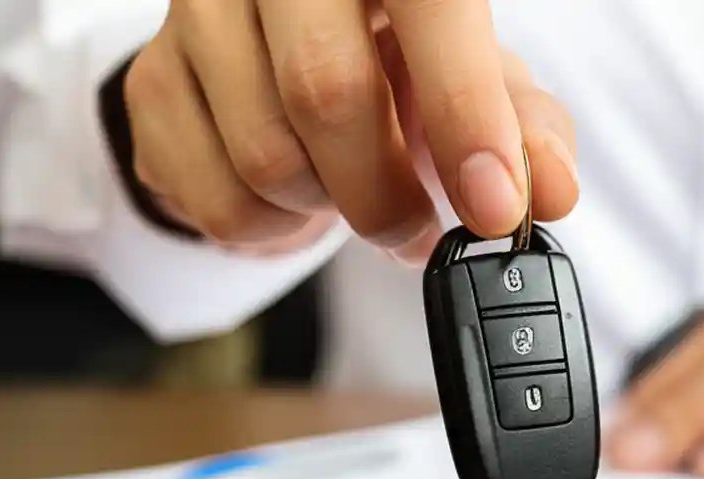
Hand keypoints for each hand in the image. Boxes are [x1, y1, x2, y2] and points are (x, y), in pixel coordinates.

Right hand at [123, 0, 577, 260]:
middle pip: (325, 93)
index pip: (427, 6)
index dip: (464, 110)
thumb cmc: (396, 56)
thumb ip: (525, 127)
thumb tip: (549, 191)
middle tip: (420, 231)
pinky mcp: (154, 82)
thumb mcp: (475, 75)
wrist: (279, 43)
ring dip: (329, 208)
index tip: (495, 207)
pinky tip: (297, 199)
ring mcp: (198, 14)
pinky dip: (276, 231)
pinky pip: (220, 202)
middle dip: (387, 196)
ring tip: (352, 190)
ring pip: (267, 158)